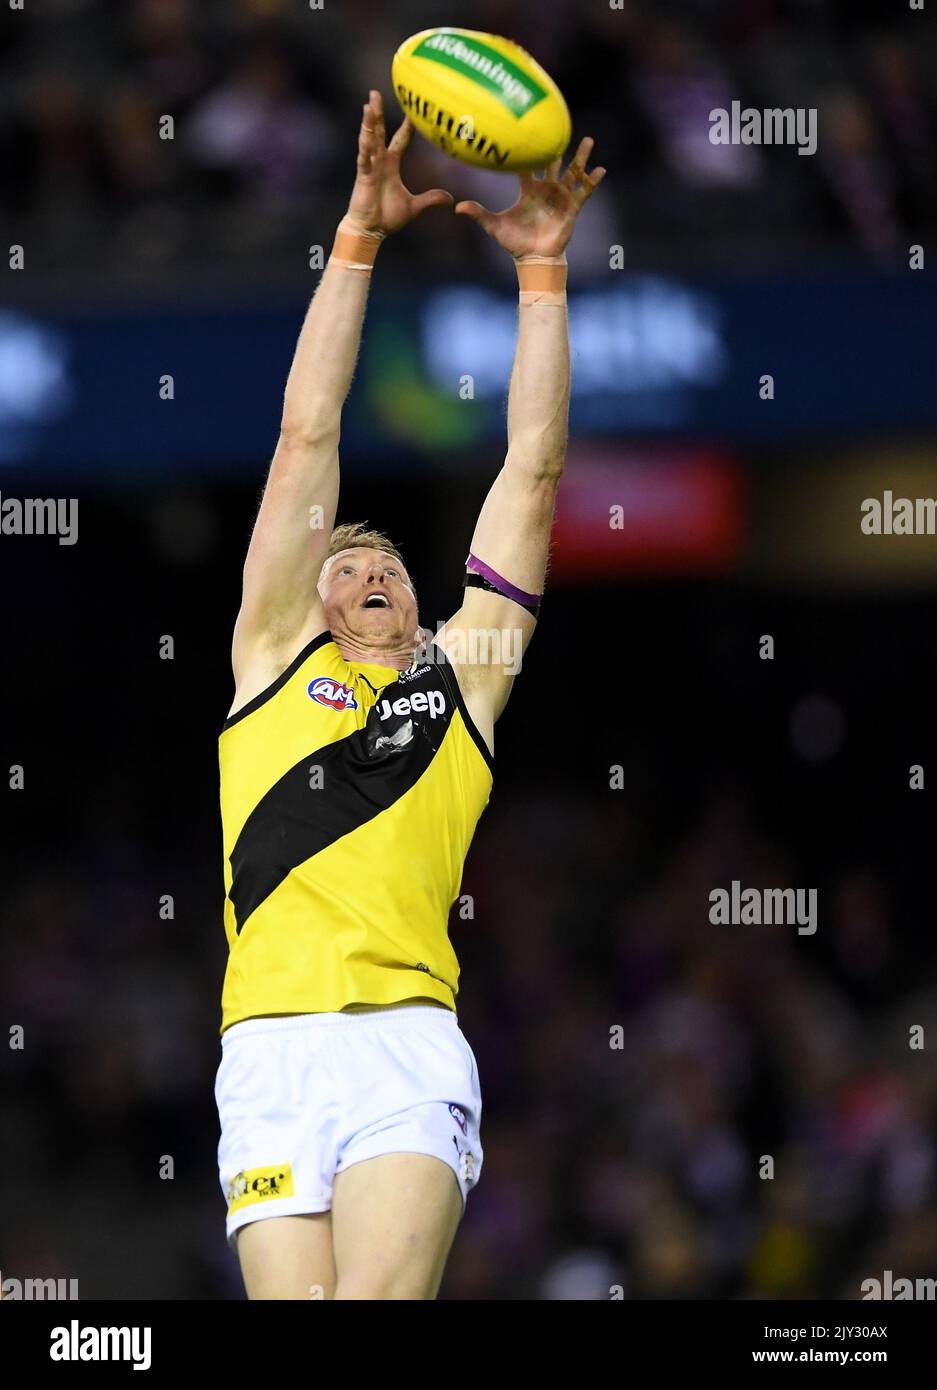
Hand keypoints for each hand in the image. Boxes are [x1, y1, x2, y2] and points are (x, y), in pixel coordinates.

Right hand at [345, 89, 452, 235]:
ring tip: (369, 103)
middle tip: (375, 92)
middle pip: (379, 131)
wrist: (371, 231)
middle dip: (377, 112)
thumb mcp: (414, 206)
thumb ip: (431, 199)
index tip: (411, 110)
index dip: (406, 125)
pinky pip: (364, 156)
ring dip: (369, 121)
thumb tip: (450, 199)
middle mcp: (379, 161)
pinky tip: (366, 131)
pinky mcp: (363, 175)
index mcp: (391, 165)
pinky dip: (365, 143)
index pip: (400, 140)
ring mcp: (370, 166)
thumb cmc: (387, 218)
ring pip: (369, 138)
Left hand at [455, 137, 605, 257]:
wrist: (533, 258)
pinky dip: (592, 181)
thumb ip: (478, 214)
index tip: (526, 133)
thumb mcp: (494, 227)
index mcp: (528, 190)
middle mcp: (546, 189)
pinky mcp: (572, 208)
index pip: (527, 166)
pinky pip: (584, 192)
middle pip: (552, 163)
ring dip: (580, 157)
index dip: (526, 152)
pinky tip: (601, 170)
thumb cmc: (514, 242)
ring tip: (588, 140)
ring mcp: (560, 197)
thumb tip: (457, 207)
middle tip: (559, 128)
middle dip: (556, 147)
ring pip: (572, 172)